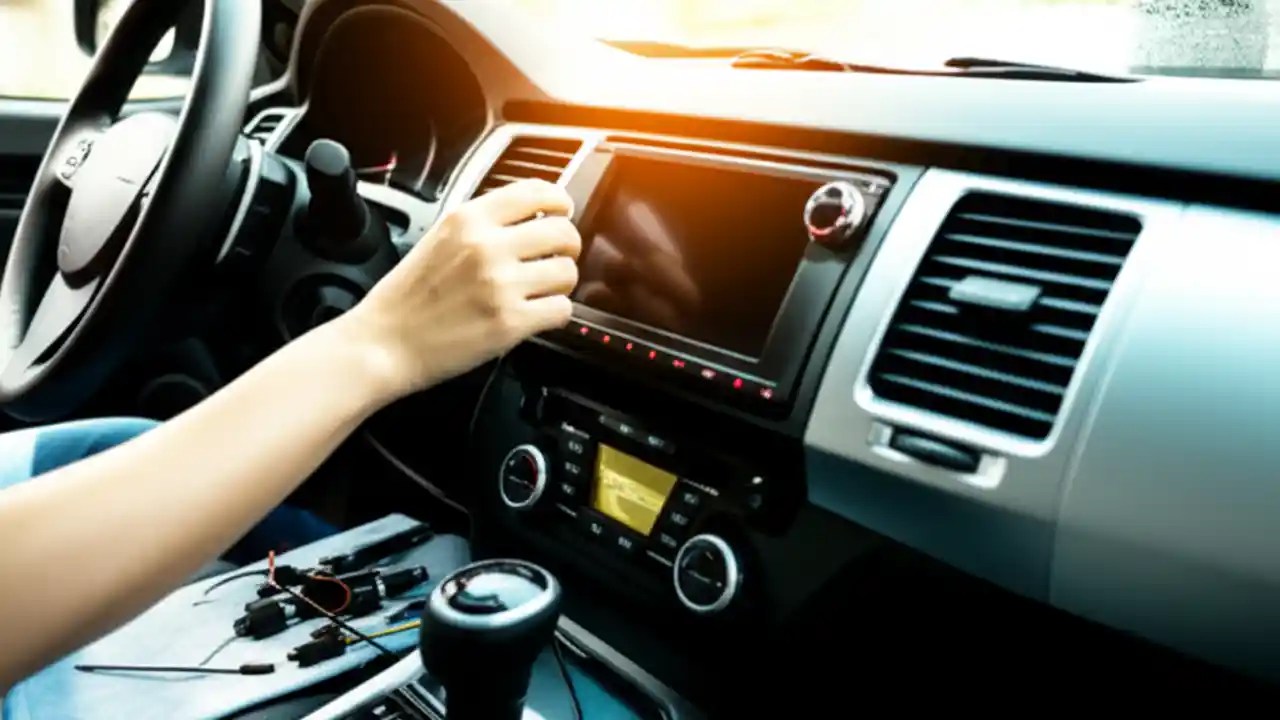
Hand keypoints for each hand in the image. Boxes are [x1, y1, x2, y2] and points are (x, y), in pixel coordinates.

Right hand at [339, 179, 580, 402]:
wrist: (383, 343)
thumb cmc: (406, 298)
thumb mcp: (439, 238)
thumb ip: (482, 224)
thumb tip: (531, 216)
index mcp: (468, 219)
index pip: (537, 191)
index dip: (560, 202)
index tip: (562, 212)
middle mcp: (487, 246)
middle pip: (563, 231)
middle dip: (567, 247)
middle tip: (556, 259)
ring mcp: (501, 284)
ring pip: (568, 272)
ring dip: (561, 284)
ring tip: (542, 291)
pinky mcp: (510, 322)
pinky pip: (562, 310)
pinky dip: (554, 315)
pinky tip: (536, 315)